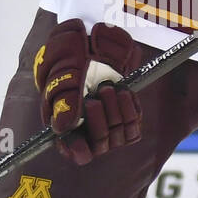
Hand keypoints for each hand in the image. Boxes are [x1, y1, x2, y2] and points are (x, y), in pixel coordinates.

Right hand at [34, 19, 141, 165]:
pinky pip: (134, 127)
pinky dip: (131, 110)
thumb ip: (63, 101)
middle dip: (99, 120)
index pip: (76, 153)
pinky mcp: (126, 117)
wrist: (93, 45)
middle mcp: (88, 131)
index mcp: (66, 127)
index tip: (81, 141)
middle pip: (100, 145)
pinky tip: (124, 92)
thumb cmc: (71, 60)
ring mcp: (109, 125)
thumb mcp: (63, 76)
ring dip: (116, 111)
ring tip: (108, 87)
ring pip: (118, 137)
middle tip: (97, 95)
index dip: (79, 150)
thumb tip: (63, 127)